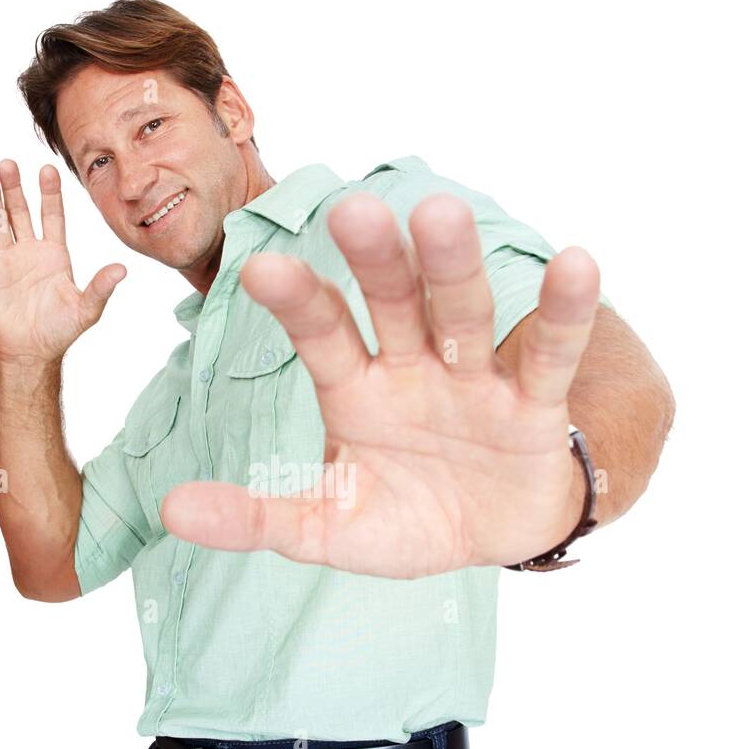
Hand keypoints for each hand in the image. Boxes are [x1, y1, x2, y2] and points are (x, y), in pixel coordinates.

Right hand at [0, 160, 125, 362]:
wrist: (33, 351)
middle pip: (21, 212)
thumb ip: (101, 287)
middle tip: (8, 164)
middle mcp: (32, 251)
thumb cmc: (61, 330)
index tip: (47, 169)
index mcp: (56, 254)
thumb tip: (122, 269)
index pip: (53, 216)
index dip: (50, 194)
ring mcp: (10, 261)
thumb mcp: (87, 309)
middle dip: (15, 189)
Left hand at [161, 190, 600, 577]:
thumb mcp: (329, 528)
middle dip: (377, 262)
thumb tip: (172, 511)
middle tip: (356, 211)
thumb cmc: (405, 519)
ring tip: (441, 215)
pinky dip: (563, 315)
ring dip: (453, 268)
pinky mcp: (534, 403)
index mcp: (355, 389)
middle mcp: (412, 367)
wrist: (492, 537)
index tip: (261, 266)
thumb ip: (258, 517)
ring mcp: (474, 379)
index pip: (322, 335)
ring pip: (462, 315)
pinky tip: (576, 264)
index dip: (297, 302)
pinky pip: (549, 355)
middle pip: (393, 305)